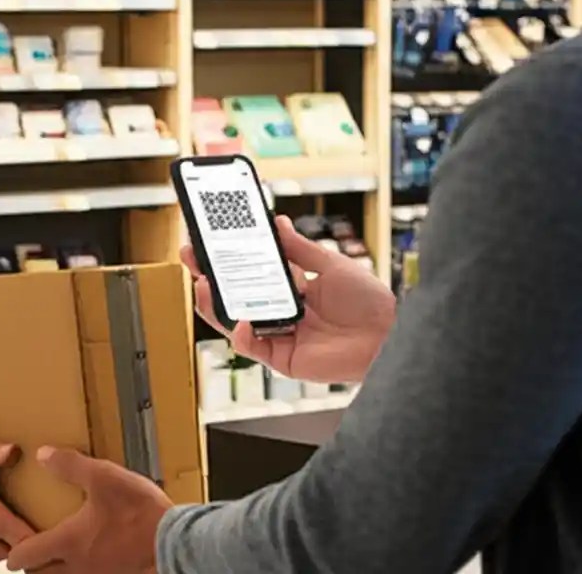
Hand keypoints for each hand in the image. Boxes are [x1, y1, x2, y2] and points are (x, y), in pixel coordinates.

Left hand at [5, 447, 172, 572]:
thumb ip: (71, 466)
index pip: (25, 557)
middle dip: (32, 567)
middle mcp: (77, 567)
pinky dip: (80, 571)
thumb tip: (43, 455)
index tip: (12, 546)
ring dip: (55, 571)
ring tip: (59, 555)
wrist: (175, 543)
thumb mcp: (105, 478)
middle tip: (32, 550)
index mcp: (68, 543)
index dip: (13, 553)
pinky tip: (92, 556)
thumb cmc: (140, 514)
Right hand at [180, 215, 395, 382]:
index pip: (249, 273)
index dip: (227, 260)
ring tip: (203, 285)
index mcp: (290, 291)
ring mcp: (279, 336)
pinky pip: (252, 347)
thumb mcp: (330, 265)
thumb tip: (277, 223)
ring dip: (214, 305)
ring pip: (234, 322)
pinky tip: (242, 319)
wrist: (389, 334)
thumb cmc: (368, 302)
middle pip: (234, 297)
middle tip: (192, 257)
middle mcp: (280, 314)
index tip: (208, 240)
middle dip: (209, 277)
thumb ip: (300, 248)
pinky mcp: (283, 359)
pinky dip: (242, 334)